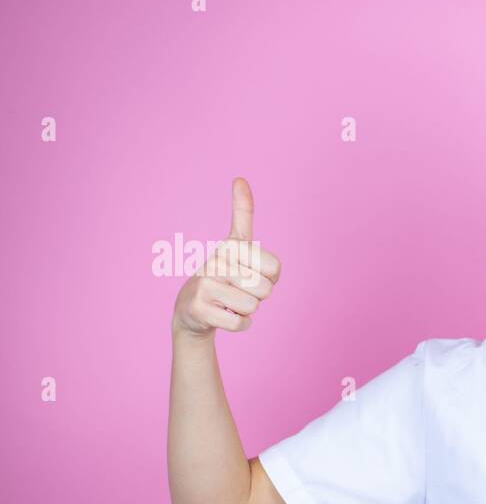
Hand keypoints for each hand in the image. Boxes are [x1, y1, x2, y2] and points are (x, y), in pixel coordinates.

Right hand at [171, 177, 281, 338]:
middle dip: (257, 297)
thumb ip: (242, 213)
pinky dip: (238, 325)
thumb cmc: (223, 275)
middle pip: (265, 290)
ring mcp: (204, 284)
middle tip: (237, 291)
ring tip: (227, 302)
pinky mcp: (198, 308)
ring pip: (252, 307)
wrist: (191, 309)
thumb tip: (239, 178)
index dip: (270, 278)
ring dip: (246, 311)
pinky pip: (240, 323)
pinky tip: (222, 315)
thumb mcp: (236, 243)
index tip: (252, 272)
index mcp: (230, 246)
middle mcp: (215, 261)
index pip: (275, 268)